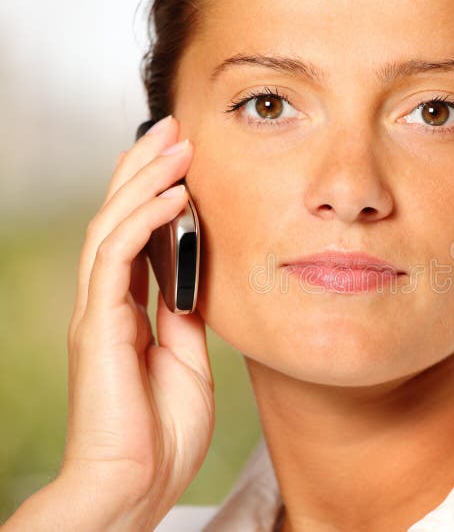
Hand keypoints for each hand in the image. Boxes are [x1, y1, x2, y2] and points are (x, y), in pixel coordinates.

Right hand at [4, 116, 213, 530]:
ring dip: (145, 180)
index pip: (139, 235)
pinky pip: (119, 258)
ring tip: (176, 143)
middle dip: (146, 168)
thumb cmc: (161, 434)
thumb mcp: (188, 361)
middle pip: (121, 218)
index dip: (156, 193)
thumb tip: (194, 281)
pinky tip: (174, 196)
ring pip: (113, 225)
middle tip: (175, 127)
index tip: (185, 157)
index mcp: (131, 310)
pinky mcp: (98, 324)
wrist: (136, 485)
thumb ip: (184, 317)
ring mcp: (99, 310)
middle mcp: (109, 302)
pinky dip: (145, 221)